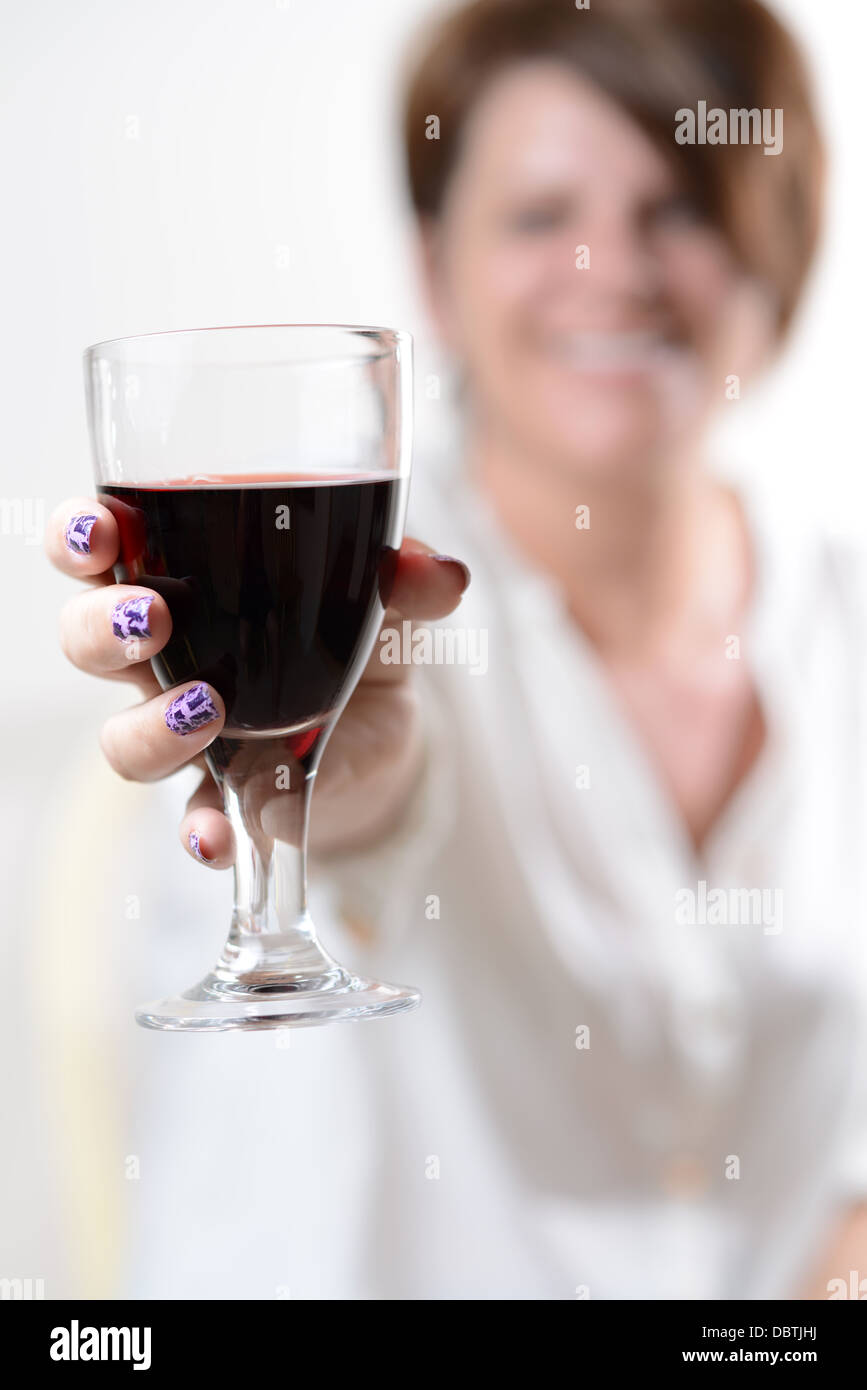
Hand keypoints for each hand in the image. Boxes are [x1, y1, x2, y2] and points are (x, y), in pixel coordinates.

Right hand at [47, 497, 469, 867]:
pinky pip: (195, 819)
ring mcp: (188, 732)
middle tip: (152, 618)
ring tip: (206, 710)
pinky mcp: (227, 796)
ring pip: (122, 737)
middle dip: (102, 628)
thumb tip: (439, 574)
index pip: (103, 545)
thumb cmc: (357, 633)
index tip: (103, 528)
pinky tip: (218, 835)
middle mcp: (168, 657)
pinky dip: (204, 831)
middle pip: (87, 640)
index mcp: (187, 580)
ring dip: (150, 727)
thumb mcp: (385, 594)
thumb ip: (408, 576)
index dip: (83, 535)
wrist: (383, 726)